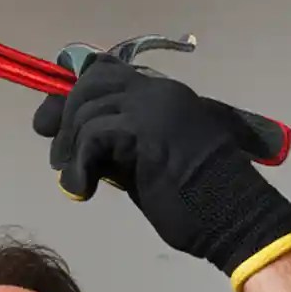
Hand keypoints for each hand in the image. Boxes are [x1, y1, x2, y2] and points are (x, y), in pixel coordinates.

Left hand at [32, 57, 290, 290]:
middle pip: (90, 84)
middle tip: (57, 155)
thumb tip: (79, 143)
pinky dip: (79, 165)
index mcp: (165, 95)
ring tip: (74, 180)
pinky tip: (82, 189)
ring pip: (87, 110)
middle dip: (64, 115)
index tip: (54, 123)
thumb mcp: (149, 162)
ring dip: (70, 149)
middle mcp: (158, 92)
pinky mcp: (146, 130)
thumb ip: (120, 143)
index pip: (106, 73)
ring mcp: (153, 108)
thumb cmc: (200, 201)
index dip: (74, 93)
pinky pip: (93, 136)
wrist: (237, 218)